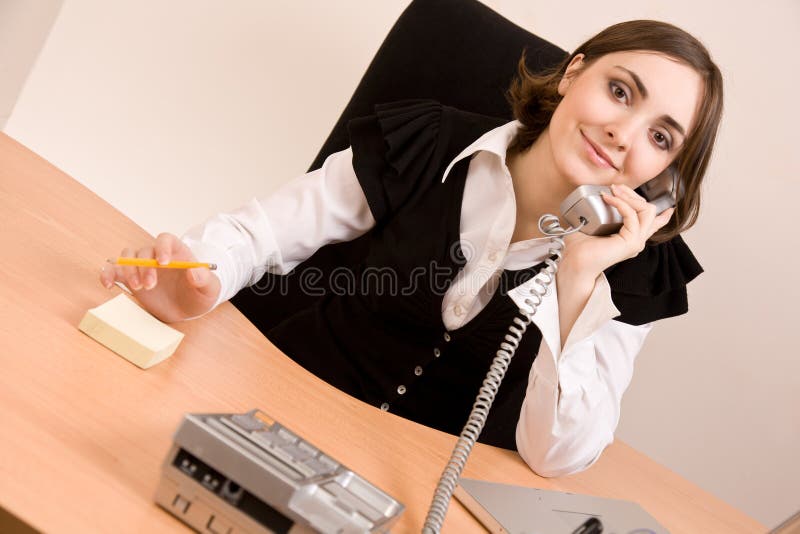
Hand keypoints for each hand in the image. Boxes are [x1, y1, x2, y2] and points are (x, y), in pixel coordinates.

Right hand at [99, 233, 220, 321]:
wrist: (188, 308)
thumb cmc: (200, 294)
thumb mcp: (210, 289)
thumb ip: (204, 280)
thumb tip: (194, 271)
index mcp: (177, 252)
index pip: (166, 239)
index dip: (162, 247)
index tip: (163, 263)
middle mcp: (157, 255)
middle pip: (144, 251)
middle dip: (145, 267)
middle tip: (150, 286)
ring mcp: (142, 266)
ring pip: (127, 257)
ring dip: (128, 271)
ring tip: (138, 289)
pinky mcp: (131, 278)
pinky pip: (114, 271)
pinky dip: (107, 274)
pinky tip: (108, 285)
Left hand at [561, 184, 674, 275]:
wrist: (574, 263)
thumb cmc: (578, 247)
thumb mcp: (592, 225)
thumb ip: (600, 214)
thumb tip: (594, 200)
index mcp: (631, 238)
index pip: (654, 224)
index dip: (664, 215)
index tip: (669, 207)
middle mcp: (637, 240)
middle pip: (649, 210)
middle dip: (634, 195)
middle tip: (616, 187)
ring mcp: (636, 241)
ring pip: (647, 210)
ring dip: (629, 196)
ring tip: (613, 190)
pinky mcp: (631, 241)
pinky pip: (632, 215)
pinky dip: (620, 203)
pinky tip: (608, 198)